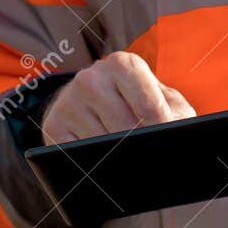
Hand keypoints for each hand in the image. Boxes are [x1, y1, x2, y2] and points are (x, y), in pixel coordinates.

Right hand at [41, 52, 195, 144]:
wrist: (97, 103)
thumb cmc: (141, 104)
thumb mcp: (165, 103)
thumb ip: (174, 115)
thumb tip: (170, 135)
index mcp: (122, 64)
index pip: (149, 109)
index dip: (161, 133)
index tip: (166, 144)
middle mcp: (90, 78)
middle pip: (125, 129)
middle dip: (141, 146)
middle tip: (149, 155)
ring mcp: (68, 102)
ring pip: (101, 144)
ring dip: (118, 157)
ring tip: (126, 153)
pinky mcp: (53, 126)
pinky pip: (78, 154)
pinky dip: (95, 162)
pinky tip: (103, 156)